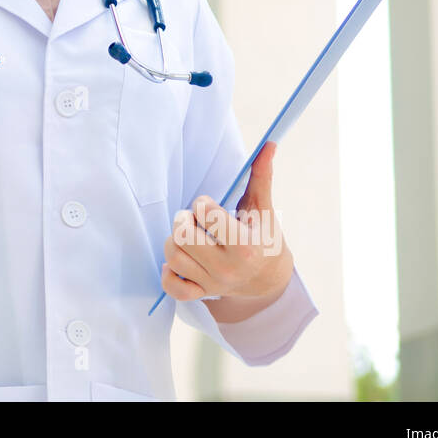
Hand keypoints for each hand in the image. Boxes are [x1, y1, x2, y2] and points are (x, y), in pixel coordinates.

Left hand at [160, 142, 292, 302]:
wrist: (268, 278)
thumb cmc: (263, 236)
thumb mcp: (263, 208)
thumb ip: (261, 176)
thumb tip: (268, 144)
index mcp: (244, 246)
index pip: (205, 214)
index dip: (202, 203)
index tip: (210, 206)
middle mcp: (227, 268)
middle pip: (182, 237)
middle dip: (183, 220)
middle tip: (194, 220)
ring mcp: (213, 283)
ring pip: (173, 258)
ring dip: (174, 241)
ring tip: (189, 236)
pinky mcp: (202, 293)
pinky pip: (173, 288)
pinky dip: (169, 273)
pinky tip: (178, 260)